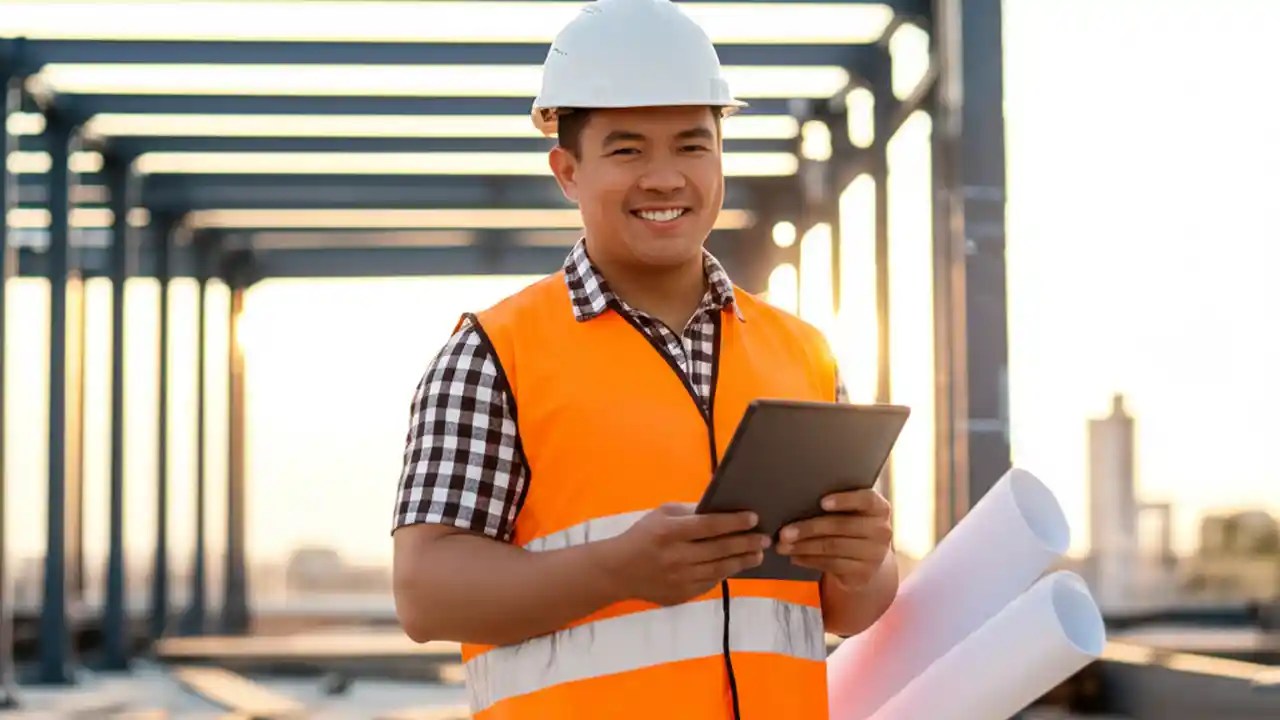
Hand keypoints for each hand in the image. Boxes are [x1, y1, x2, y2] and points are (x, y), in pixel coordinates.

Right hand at [600, 503, 769, 605]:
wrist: (618, 572)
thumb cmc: (642, 536)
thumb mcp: (661, 515)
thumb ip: (689, 512)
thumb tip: (720, 509)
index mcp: (670, 532)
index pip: (709, 526)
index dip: (734, 522)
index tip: (753, 518)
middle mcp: (676, 557)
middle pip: (719, 549)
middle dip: (746, 543)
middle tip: (765, 538)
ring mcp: (679, 579)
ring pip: (719, 569)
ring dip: (742, 561)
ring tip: (757, 554)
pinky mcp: (681, 595)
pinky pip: (710, 583)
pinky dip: (725, 573)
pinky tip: (736, 565)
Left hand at [776, 489, 891, 589]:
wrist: (865, 559)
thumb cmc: (850, 525)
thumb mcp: (850, 512)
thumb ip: (834, 504)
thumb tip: (795, 500)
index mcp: (879, 508)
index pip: (867, 499)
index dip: (845, 500)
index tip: (822, 502)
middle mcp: (882, 531)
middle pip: (842, 525)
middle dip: (809, 528)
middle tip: (784, 532)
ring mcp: (875, 554)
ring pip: (833, 547)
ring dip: (804, 546)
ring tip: (783, 546)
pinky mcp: (863, 573)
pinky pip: (832, 564)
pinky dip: (809, 560)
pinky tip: (795, 557)